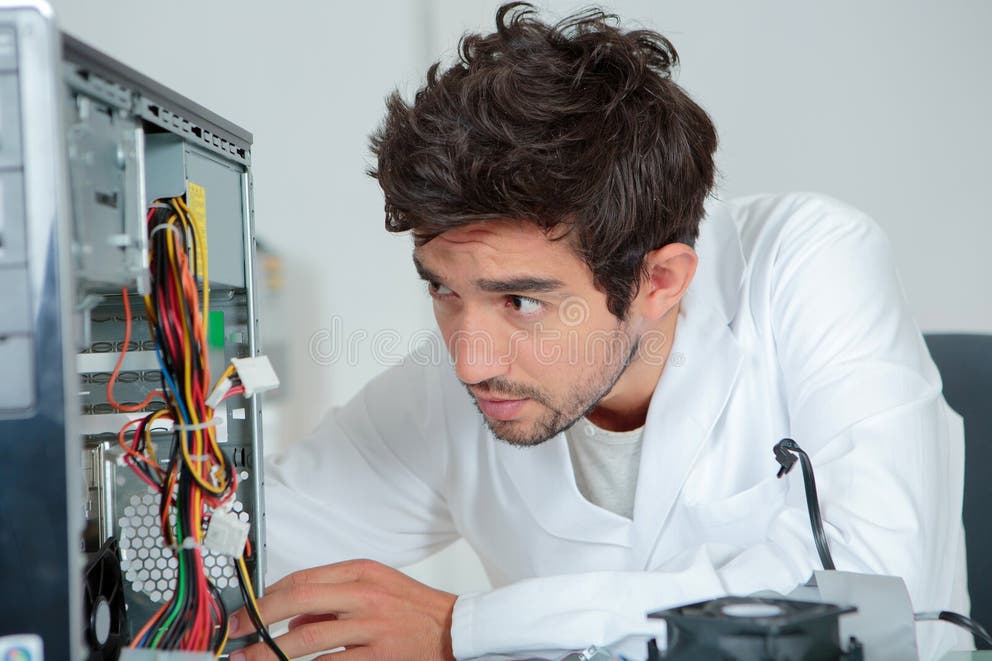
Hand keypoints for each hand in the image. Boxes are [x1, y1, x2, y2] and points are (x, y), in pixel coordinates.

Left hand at [227, 558, 456, 660]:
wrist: (454, 629)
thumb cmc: (413, 608)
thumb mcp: (376, 586)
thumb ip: (335, 595)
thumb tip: (293, 614)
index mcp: (361, 573)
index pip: (302, 578)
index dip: (267, 596)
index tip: (246, 610)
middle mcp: (363, 596)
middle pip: (298, 599)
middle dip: (258, 618)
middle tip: (235, 633)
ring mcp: (370, 627)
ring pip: (307, 636)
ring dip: (270, 650)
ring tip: (248, 657)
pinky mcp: (377, 656)